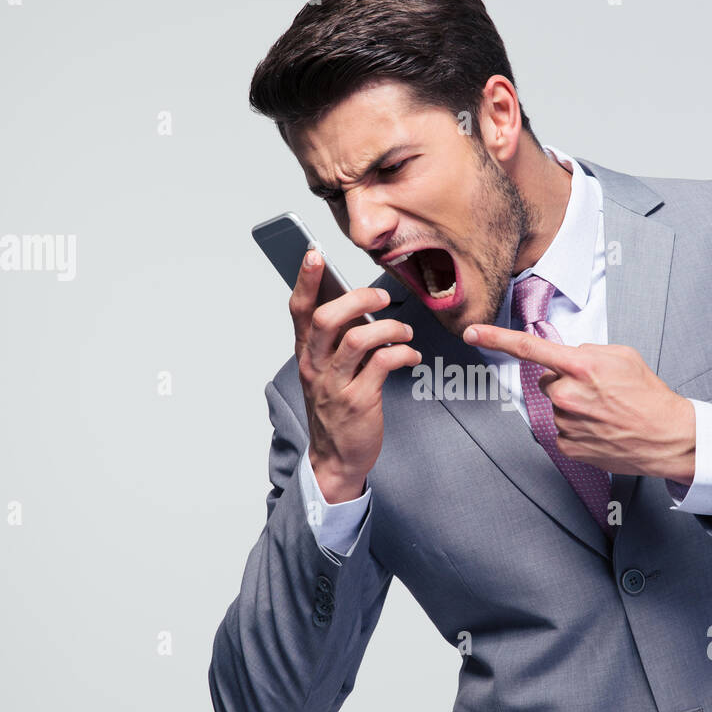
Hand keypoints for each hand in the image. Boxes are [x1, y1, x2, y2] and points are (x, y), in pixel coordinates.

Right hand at [291, 249, 420, 502]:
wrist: (337, 458)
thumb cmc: (336, 408)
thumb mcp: (327, 370)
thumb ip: (337, 339)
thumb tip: (359, 304)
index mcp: (306, 353)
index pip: (300, 310)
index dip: (305, 280)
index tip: (314, 254)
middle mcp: (316, 366)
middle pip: (327, 318)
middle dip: (358, 299)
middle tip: (382, 297)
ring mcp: (335, 384)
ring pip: (358, 340)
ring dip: (388, 328)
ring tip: (404, 331)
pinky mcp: (358, 401)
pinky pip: (383, 364)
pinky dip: (403, 353)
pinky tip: (412, 356)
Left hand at [463, 323, 695, 481]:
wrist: (668, 437)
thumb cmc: (649, 395)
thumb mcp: (622, 355)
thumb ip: (586, 351)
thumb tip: (566, 357)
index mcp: (580, 367)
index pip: (528, 348)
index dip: (496, 338)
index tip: (471, 333)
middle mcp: (567, 396)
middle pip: (548, 381)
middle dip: (566, 382)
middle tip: (599, 392)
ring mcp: (566, 424)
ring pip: (555, 407)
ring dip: (573, 407)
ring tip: (605, 412)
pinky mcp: (568, 447)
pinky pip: (561, 429)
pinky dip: (577, 428)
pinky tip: (600, 428)